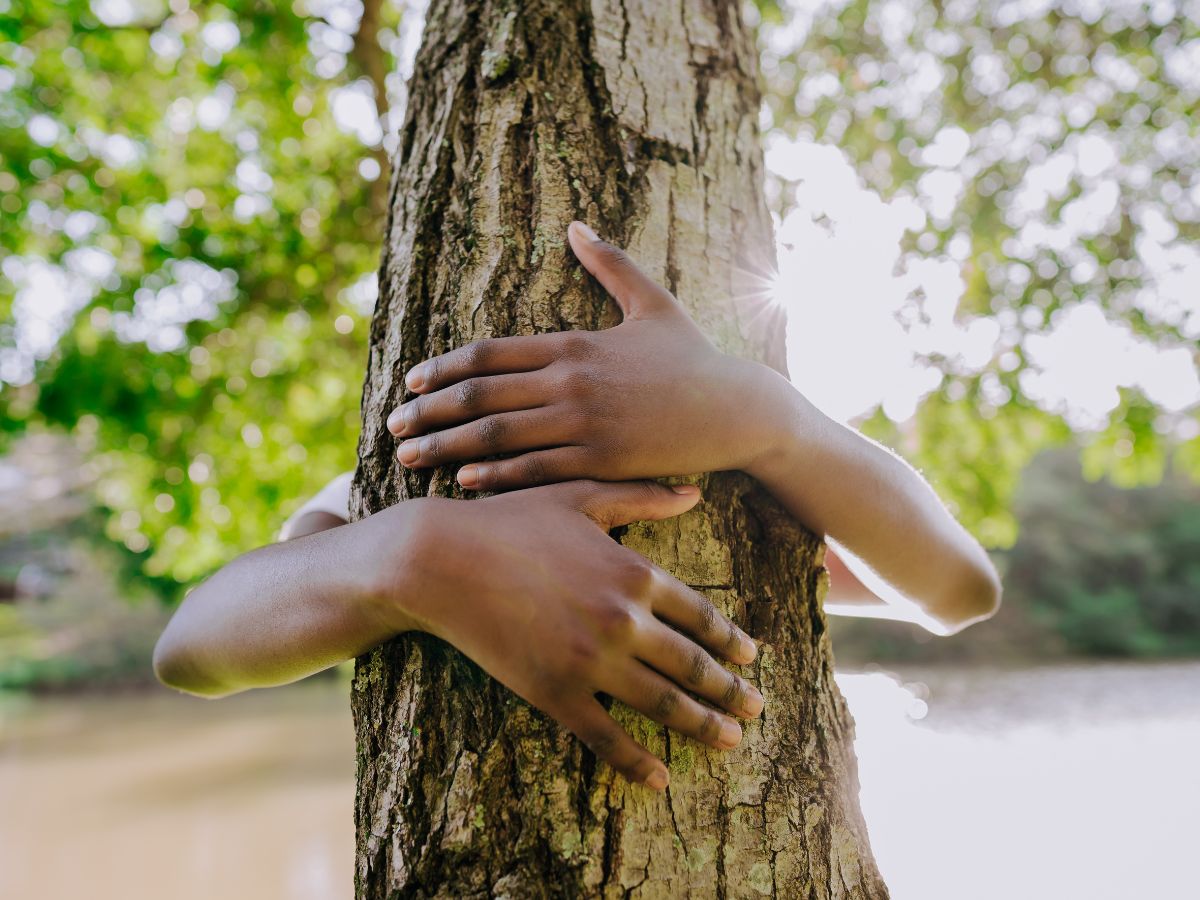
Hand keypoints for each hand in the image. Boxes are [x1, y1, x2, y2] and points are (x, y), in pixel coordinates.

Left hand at [386, 221, 788, 491]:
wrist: (737, 409)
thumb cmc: (694, 357)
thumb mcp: (653, 302)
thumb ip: (611, 264)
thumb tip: (577, 225)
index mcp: (574, 343)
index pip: (491, 353)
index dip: (445, 367)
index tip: (412, 380)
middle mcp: (571, 382)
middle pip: (481, 395)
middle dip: (430, 411)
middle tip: (393, 424)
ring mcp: (585, 424)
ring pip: (498, 435)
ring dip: (447, 446)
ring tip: (411, 456)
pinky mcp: (602, 461)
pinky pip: (536, 470)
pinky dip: (495, 476)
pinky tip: (464, 480)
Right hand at [394, 479, 762, 790]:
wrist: (440, 559)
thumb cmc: (509, 520)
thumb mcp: (579, 497)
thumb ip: (641, 498)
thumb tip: (694, 492)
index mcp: (634, 572)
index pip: (700, 616)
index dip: (731, 641)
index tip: (752, 658)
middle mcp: (623, 619)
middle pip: (693, 665)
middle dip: (730, 691)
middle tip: (756, 710)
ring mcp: (591, 661)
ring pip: (663, 704)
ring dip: (703, 726)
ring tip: (730, 741)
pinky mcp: (555, 693)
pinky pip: (606, 737)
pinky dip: (636, 762)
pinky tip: (659, 779)